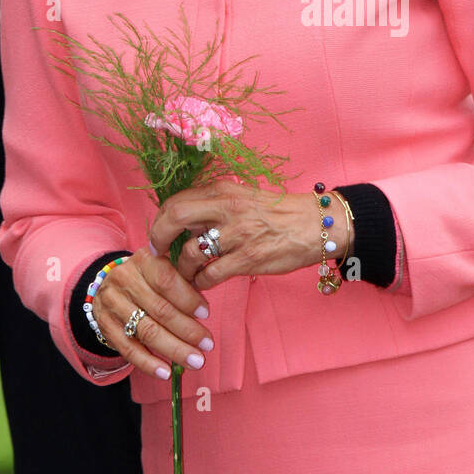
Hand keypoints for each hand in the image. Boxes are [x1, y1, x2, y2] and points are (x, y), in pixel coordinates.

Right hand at [91, 246, 214, 379]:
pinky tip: (166, 373)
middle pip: (159, 310)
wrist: (110, 286)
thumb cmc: (149, 278)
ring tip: (195, 361)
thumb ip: (183, 282)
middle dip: (187, 330)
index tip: (206, 314)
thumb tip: (204, 310)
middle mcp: (124, 279)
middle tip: (207, 345)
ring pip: (147, 331)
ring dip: (174, 349)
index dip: (188, 298)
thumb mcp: (163, 268)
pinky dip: (148, 364)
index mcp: (144, 260)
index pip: (166, 280)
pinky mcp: (106, 326)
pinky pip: (128, 349)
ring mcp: (112, 304)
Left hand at [149, 178, 327, 289]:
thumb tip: (182, 223)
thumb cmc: (278, 213)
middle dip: (159, 237)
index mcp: (223, 190)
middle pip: (174, 217)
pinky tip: (205, 283)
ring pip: (189, 253)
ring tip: (188, 275)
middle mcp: (227, 207)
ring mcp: (237, 234)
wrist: (316, 225)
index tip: (158, 235)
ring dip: (182, 269)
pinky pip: (210, 275)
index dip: (159, 220)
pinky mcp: (248, 258)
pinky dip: (201, 282)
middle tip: (158, 254)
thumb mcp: (243, 198)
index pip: (176, 201)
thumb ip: (214, 206)